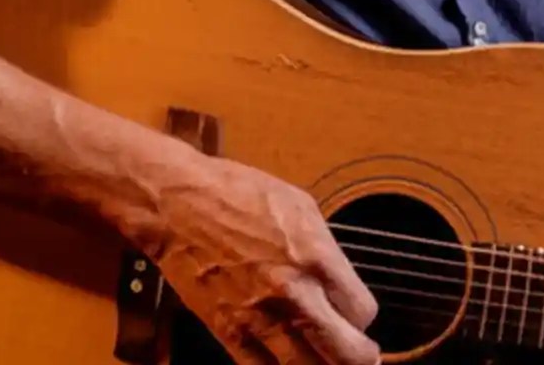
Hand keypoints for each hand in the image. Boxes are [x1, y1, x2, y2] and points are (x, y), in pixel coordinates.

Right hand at [142, 154, 379, 363]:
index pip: (363, 311)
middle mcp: (295, 295)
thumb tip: (338, 281)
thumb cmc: (241, 195)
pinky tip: (290, 363)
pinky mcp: (228, 333)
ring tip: (329, 362)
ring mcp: (260, 319)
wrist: (180, 206)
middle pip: (346, 352)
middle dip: (360, 357)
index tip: (357, 314)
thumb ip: (326, 251)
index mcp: (318, 259)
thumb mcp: (302, 208)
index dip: (364, 317)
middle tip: (362, 355)